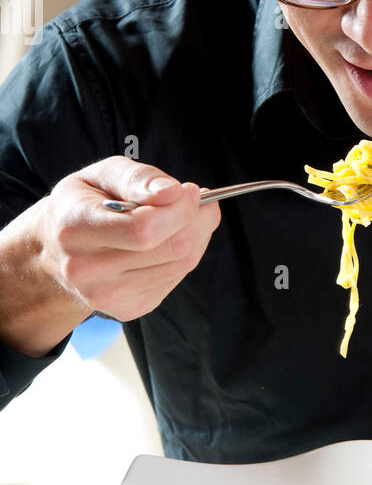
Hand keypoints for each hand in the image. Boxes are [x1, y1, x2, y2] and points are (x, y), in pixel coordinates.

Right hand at [36, 155, 220, 322]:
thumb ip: (136, 177)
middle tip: (202, 203)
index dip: (180, 209)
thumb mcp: (100, 175)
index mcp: (74, 228)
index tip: (191, 190)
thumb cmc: (84, 204)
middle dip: (199, 220)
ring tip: (183, 219)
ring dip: (197, 236)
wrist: (56, 250)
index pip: (144, 229)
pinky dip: (183, 256)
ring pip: (181, 264)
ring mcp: (106, 295)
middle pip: (172, 248)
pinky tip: (167, 243)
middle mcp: (85, 269)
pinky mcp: (127, 309)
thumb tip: (173, 191)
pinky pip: (176, 279)